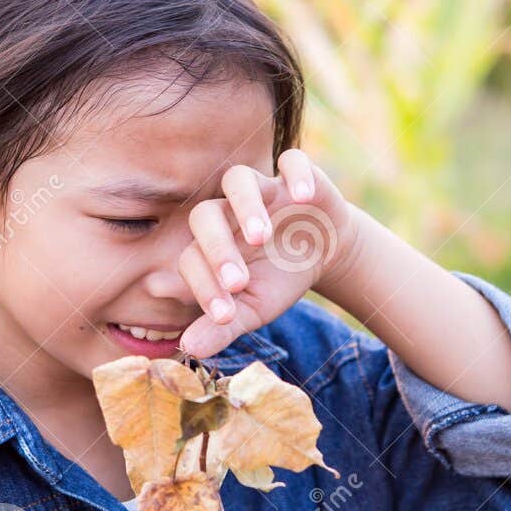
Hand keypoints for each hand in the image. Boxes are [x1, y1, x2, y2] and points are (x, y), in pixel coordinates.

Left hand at [177, 151, 358, 356]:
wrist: (322, 253)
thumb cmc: (277, 279)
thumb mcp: (253, 309)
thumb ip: (221, 326)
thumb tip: (188, 349)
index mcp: (210, 246)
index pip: (192, 260)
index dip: (203, 288)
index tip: (224, 315)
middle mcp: (228, 213)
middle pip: (205, 215)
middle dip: (217, 249)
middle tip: (237, 281)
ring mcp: (261, 191)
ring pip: (238, 180)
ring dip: (246, 207)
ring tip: (261, 238)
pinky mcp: (296, 177)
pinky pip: (291, 161)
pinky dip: (296, 173)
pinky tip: (303, 196)